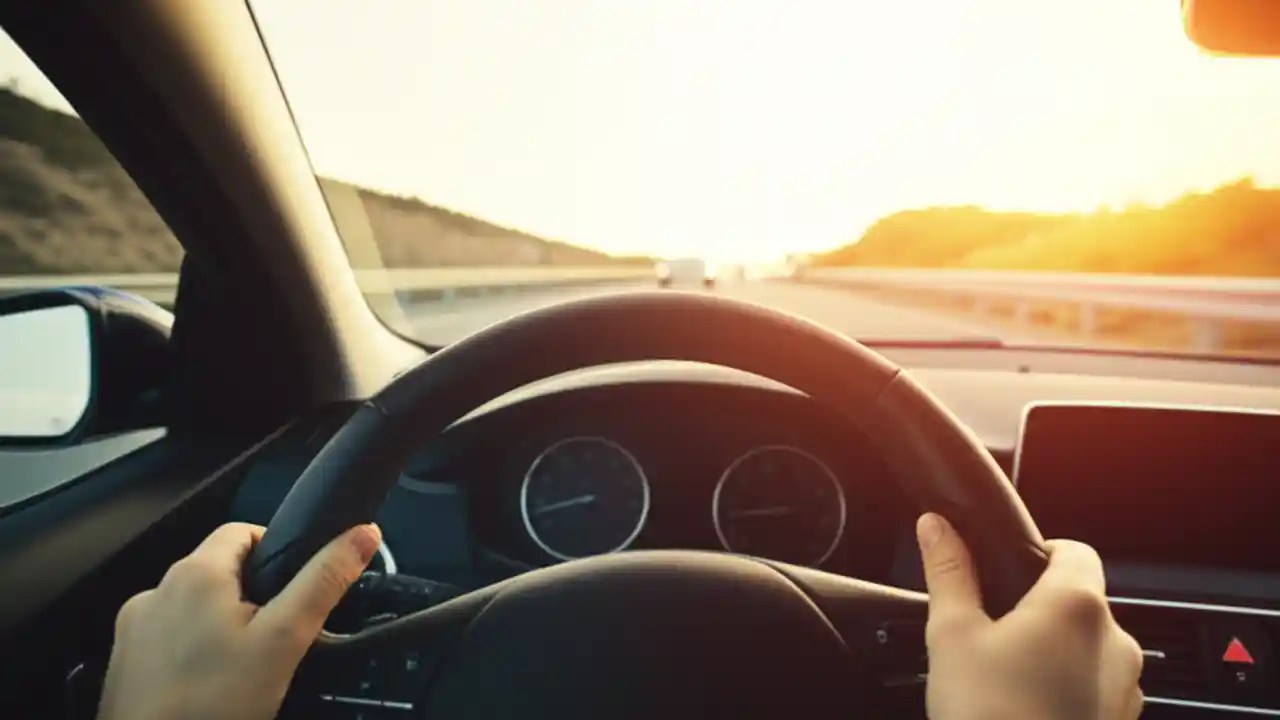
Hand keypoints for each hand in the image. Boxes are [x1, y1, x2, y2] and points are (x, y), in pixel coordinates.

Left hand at [97, 522, 381, 719]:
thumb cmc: (214, 704)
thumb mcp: (284, 640)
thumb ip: (323, 582)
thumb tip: (362, 535)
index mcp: (196, 573)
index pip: (244, 531)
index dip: (277, 552)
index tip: (294, 591)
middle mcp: (157, 590)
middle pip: (219, 570)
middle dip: (251, 596)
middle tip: (274, 638)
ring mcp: (135, 627)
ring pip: (193, 607)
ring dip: (219, 624)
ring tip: (241, 667)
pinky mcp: (124, 660)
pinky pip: (168, 638)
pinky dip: (191, 651)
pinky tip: (208, 683)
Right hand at [918, 513, 1142, 719]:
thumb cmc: (987, 717)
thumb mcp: (952, 635)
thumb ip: (949, 571)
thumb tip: (937, 526)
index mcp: (1075, 605)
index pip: (1074, 549)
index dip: (1040, 551)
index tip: (1008, 569)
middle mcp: (1115, 641)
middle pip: (1080, 600)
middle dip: (1038, 609)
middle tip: (991, 633)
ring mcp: (1126, 687)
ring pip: (1089, 647)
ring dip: (1056, 651)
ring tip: (1006, 678)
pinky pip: (1097, 687)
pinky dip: (1068, 687)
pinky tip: (1026, 707)